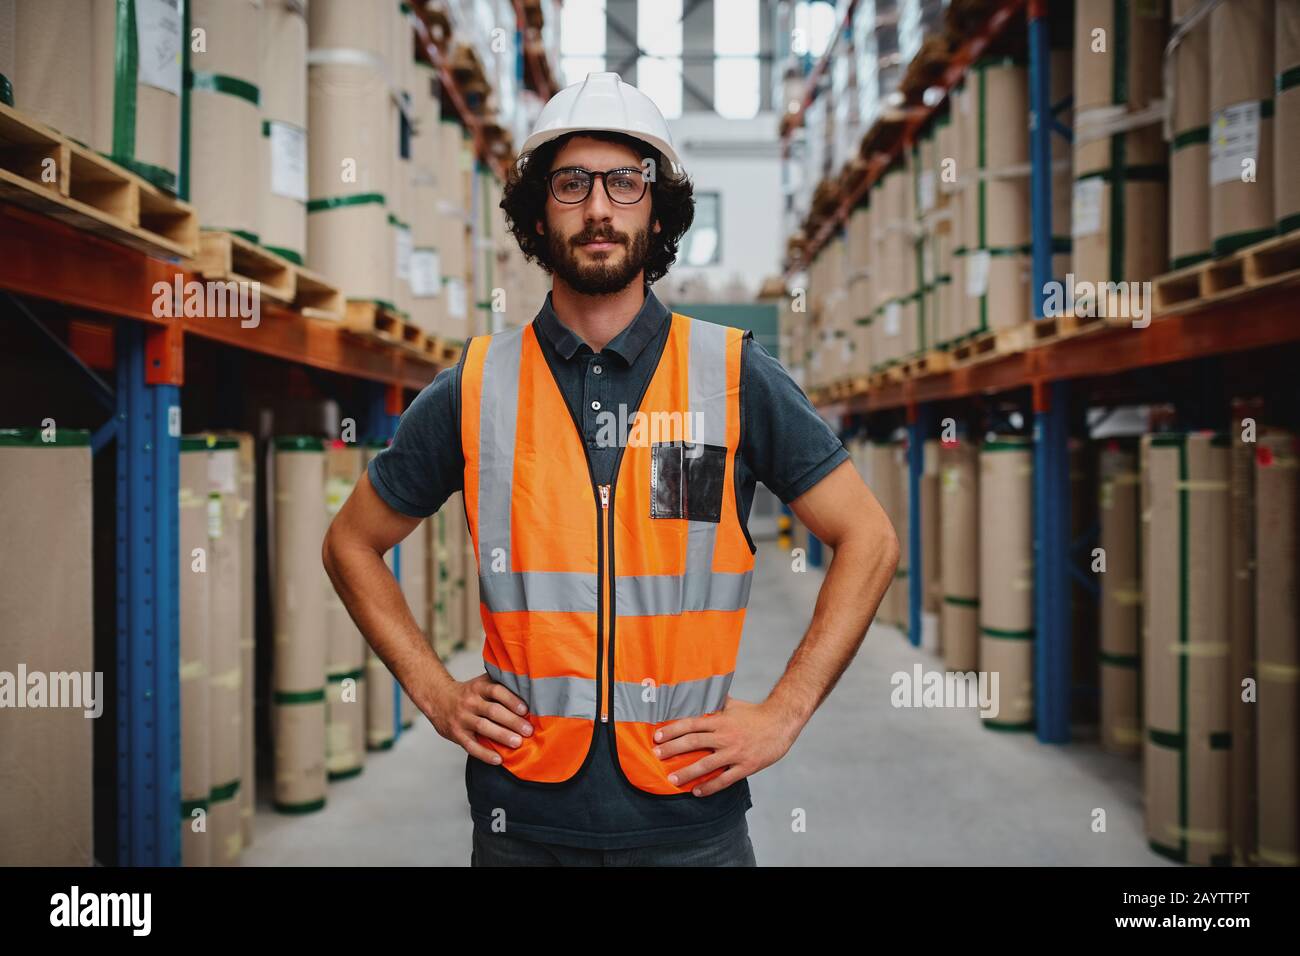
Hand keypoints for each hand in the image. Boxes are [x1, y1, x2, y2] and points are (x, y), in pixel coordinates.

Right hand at [428, 673, 532, 764]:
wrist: (437, 699)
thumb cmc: (468, 693)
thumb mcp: (481, 682)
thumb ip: (499, 684)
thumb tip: (528, 688)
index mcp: (478, 687)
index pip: (496, 691)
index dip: (511, 700)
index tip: (525, 710)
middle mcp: (470, 702)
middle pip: (493, 711)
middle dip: (512, 721)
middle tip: (528, 730)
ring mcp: (462, 718)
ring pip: (483, 727)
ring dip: (502, 735)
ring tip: (517, 743)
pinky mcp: (457, 734)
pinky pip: (471, 746)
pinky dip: (485, 754)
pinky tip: (498, 759)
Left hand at [651, 695, 799, 796]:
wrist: (781, 722)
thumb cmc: (756, 713)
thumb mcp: (733, 704)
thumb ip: (715, 702)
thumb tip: (699, 693)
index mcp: (720, 720)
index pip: (691, 724)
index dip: (672, 730)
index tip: (657, 736)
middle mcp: (725, 736)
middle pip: (693, 743)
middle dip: (672, 749)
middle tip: (656, 756)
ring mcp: (735, 752)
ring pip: (706, 764)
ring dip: (687, 772)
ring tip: (672, 779)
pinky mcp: (746, 766)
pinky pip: (724, 779)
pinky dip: (710, 787)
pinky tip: (697, 791)